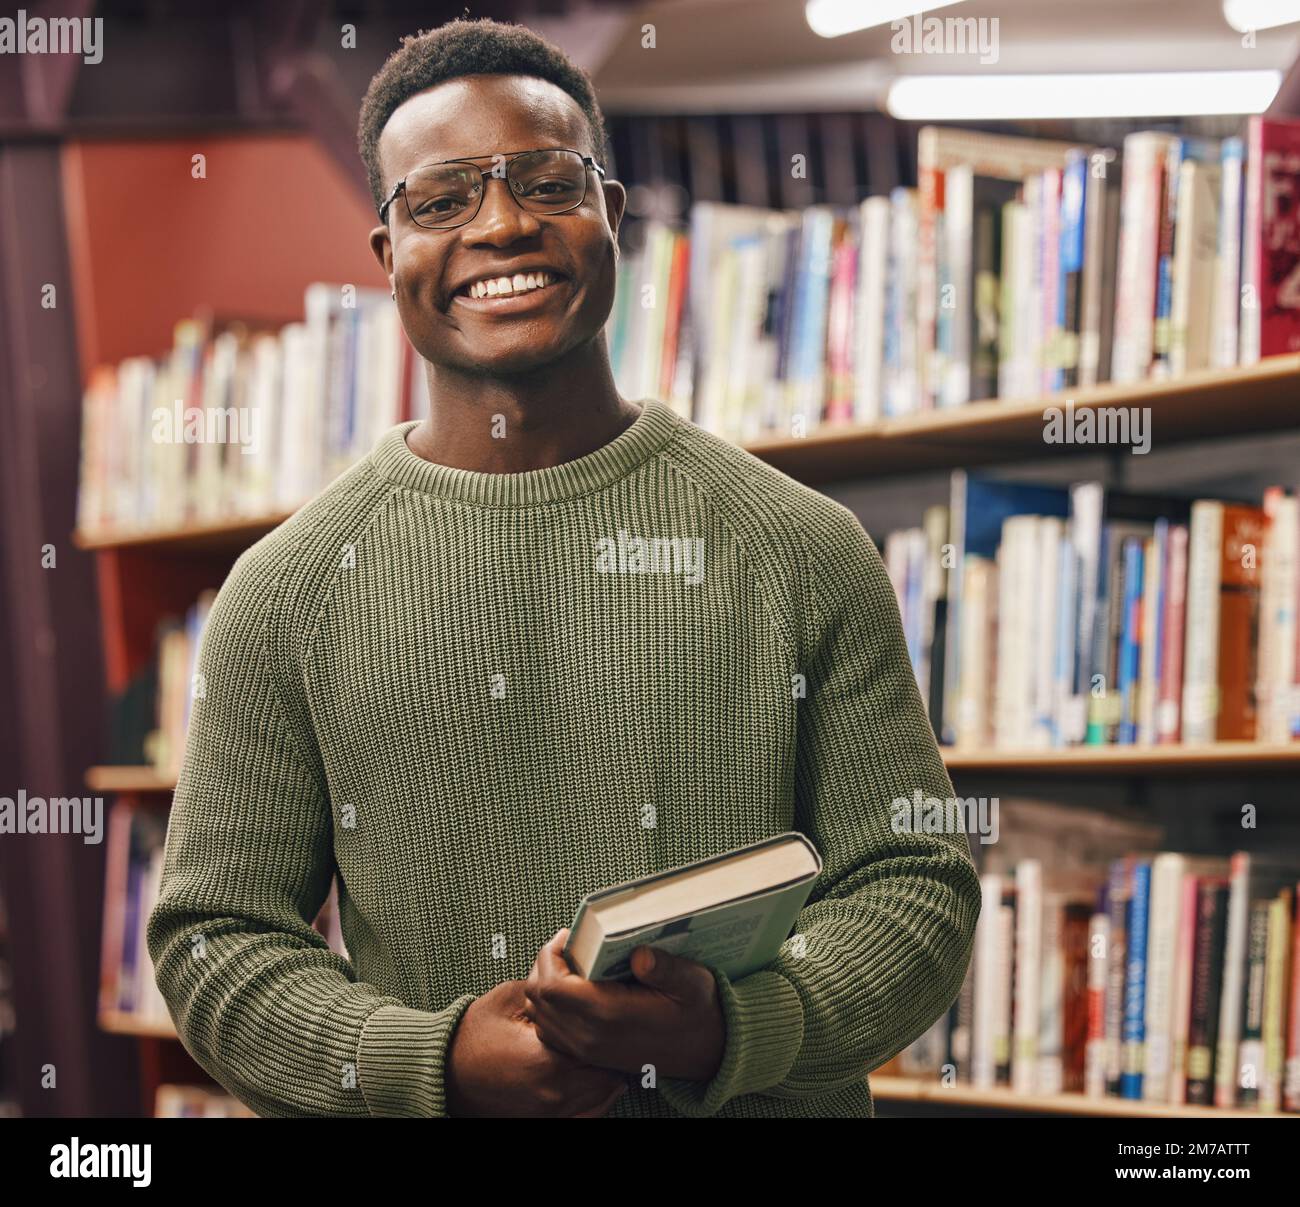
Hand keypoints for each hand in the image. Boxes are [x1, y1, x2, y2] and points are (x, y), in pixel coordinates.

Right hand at [445, 978, 628, 1116]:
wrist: (442, 1072)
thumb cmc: (472, 1034)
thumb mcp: (510, 999)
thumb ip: (549, 987)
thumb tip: (577, 964)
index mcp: (547, 1061)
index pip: (603, 1046)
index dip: (613, 1027)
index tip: (616, 1011)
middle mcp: (553, 1094)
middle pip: (608, 1075)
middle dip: (613, 1051)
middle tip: (615, 1027)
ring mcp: (549, 1115)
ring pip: (602, 1098)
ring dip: (607, 1074)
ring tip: (607, 1050)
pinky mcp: (543, 1124)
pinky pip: (587, 1116)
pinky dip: (597, 1099)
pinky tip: (598, 1080)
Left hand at [523, 929, 725, 1082]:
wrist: (704, 1052)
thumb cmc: (696, 1011)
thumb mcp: (692, 983)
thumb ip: (665, 968)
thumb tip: (639, 954)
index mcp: (610, 1014)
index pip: (551, 986)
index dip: (551, 954)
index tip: (572, 935)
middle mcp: (590, 1036)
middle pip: (537, 997)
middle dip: (546, 963)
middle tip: (571, 945)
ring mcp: (585, 1049)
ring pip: (538, 1014)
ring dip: (545, 984)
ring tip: (570, 963)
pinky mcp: (586, 1054)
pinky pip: (548, 1029)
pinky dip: (548, 1006)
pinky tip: (572, 989)